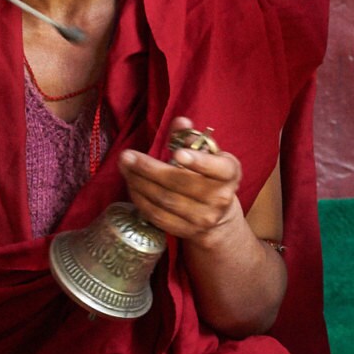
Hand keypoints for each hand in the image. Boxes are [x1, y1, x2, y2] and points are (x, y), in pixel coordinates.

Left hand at [120, 117, 244, 248]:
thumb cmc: (210, 176)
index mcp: (229, 174)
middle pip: (181, 183)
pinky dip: (141, 199)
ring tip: (125, 167)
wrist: (218, 217)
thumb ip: (193, 137)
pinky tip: (132, 185)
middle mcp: (220, 198)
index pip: (217, 169)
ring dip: (140, 182)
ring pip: (165, 200)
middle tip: (128, 156)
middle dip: (150, 169)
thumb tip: (181, 122)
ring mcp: (203, 218)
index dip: (198, 162)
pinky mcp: (186, 231)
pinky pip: (158, 215)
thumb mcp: (209, 154)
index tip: (178, 153)